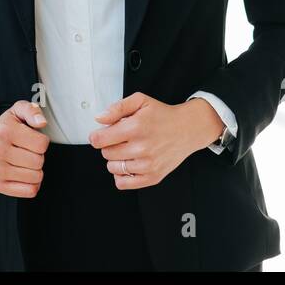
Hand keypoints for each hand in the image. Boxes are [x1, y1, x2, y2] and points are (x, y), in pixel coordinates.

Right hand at [0, 100, 48, 197]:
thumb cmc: (8, 127)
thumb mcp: (19, 110)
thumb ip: (33, 111)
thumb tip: (41, 122)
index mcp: (4, 131)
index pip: (42, 144)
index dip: (42, 141)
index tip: (33, 138)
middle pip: (39, 161)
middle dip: (38, 155)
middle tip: (28, 149)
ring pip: (36, 177)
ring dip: (36, 169)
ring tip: (26, 160)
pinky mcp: (0, 185)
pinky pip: (30, 191)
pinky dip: (33, 183)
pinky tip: (25, 172)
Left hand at [90, 93, 223, 188]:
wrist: (187, 129)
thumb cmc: (163, 115)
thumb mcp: (140, 101)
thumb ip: (117, 108)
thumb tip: (99, 119)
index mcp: (136, 127)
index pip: (100, 139)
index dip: (97, 136)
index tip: (101, 135)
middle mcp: (142, 147)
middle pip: (106, 153)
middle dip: (109, 145)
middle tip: (121, 139)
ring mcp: (148, 164)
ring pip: (113, 168)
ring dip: (115, 159)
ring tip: (127, 150)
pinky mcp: (153, 177)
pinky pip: (124, 183)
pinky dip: (121, 175)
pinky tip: (128, 163)